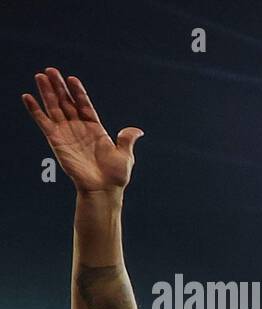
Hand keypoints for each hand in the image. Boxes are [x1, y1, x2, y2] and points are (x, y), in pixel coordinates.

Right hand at [23, 69, 141, 193]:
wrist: (102, 190)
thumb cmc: (115, 175)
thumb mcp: (125, 155)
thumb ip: (126, 140)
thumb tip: (138, 130)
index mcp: (95, 129)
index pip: (85, 105)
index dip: (78, 92)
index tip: (72, 79)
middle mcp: (79, 128)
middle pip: (67, 102)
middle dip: (59, 86)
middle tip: (50, 70)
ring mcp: (66, 133)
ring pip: (54, 108)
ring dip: (47, 93)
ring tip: (40, 76)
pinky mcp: (56, 141)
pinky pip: (43, 122)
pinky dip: (35, 110)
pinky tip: (27, 97)